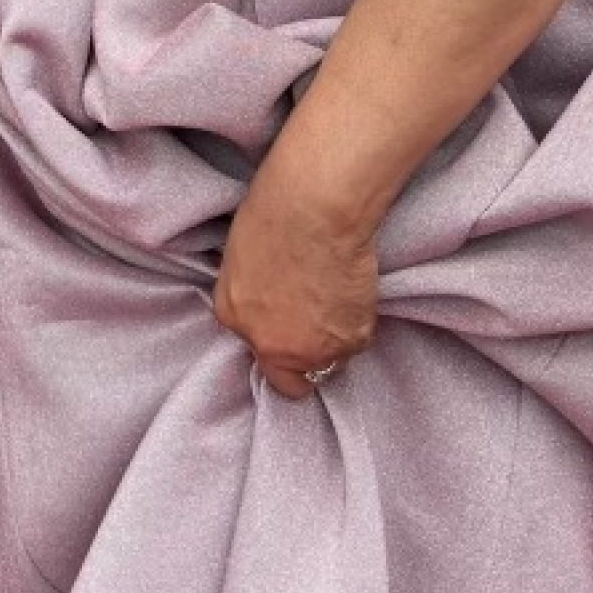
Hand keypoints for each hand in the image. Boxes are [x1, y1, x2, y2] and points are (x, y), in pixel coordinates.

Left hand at [212, 157, 377, 400]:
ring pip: (331, 362)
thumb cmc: (273, 213)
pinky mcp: (352, 341)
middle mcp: (270, 345)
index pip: (254, 355)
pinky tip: (352, 290)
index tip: (289, 327)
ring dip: (334, 340)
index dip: (276, 342)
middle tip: (316, 326)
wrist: (315, 209)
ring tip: (337, 298)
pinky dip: (358, 321)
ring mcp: (313, 349)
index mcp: (234, 318)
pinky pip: (357, 341)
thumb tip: (268, 304)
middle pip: (292, 382)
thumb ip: (250, 294)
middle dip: (303, 361)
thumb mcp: (240, 257)